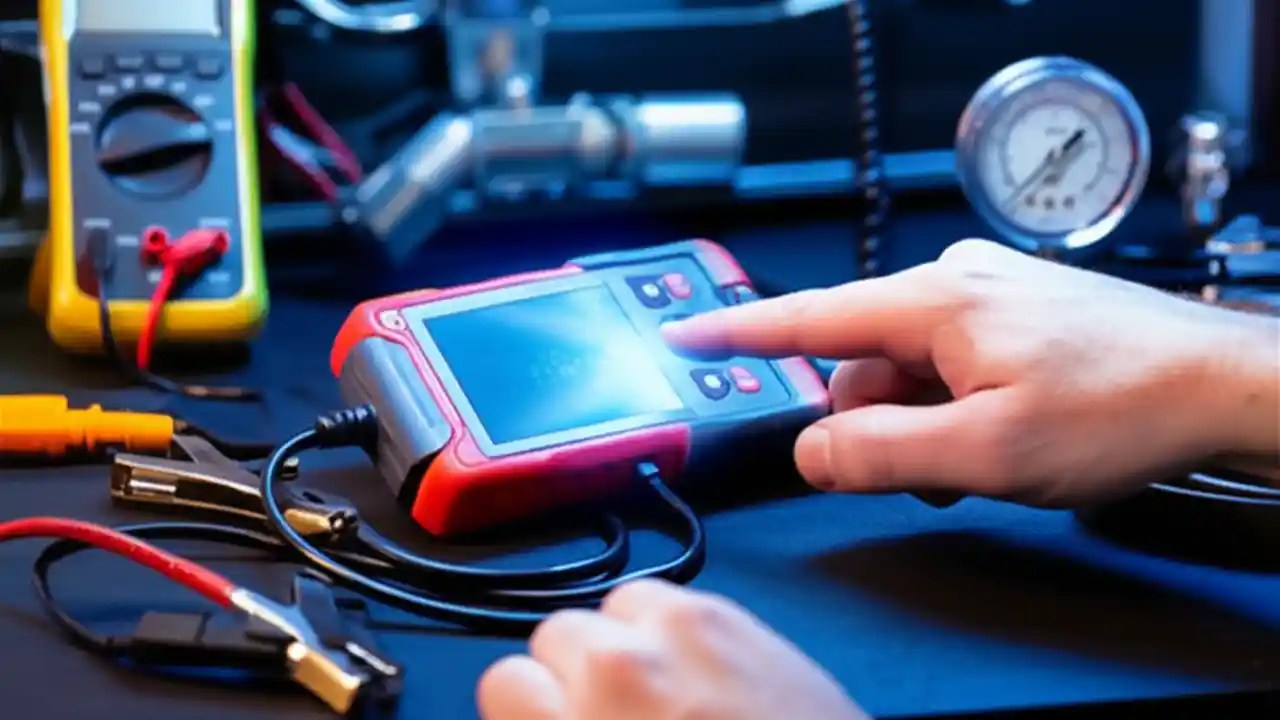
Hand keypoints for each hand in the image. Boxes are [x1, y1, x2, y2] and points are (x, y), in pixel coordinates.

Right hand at [478, 579, 868, 719]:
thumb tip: (538, 713)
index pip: (504, 680)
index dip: (527, 706)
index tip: (549, 718)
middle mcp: (623, 669)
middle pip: (555, 633)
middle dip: (575, 672)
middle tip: (612, 713)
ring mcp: (682, 631)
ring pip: (611, 607)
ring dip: (625, 641)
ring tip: (658, 688)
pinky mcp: (733, 615)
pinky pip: (669, 599)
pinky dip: (673, 630)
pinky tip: (697, 672)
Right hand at [664, 239, 1279, 506]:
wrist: (1223, 387)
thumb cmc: (1124, 404)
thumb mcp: (986, 453)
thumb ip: (881, 454)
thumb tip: (810, 454)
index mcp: (935, 302)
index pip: (806, 316)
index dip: (736, 332)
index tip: (684, 334)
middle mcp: (954, 285)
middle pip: (860, 363)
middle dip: (872, 423)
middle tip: (926, 470)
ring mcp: (987, 299)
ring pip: (905, 372)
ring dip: (919, 425)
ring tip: (978, 460)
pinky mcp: (1012, 318)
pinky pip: (946, 368)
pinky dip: (950, 410)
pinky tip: (992, 439)